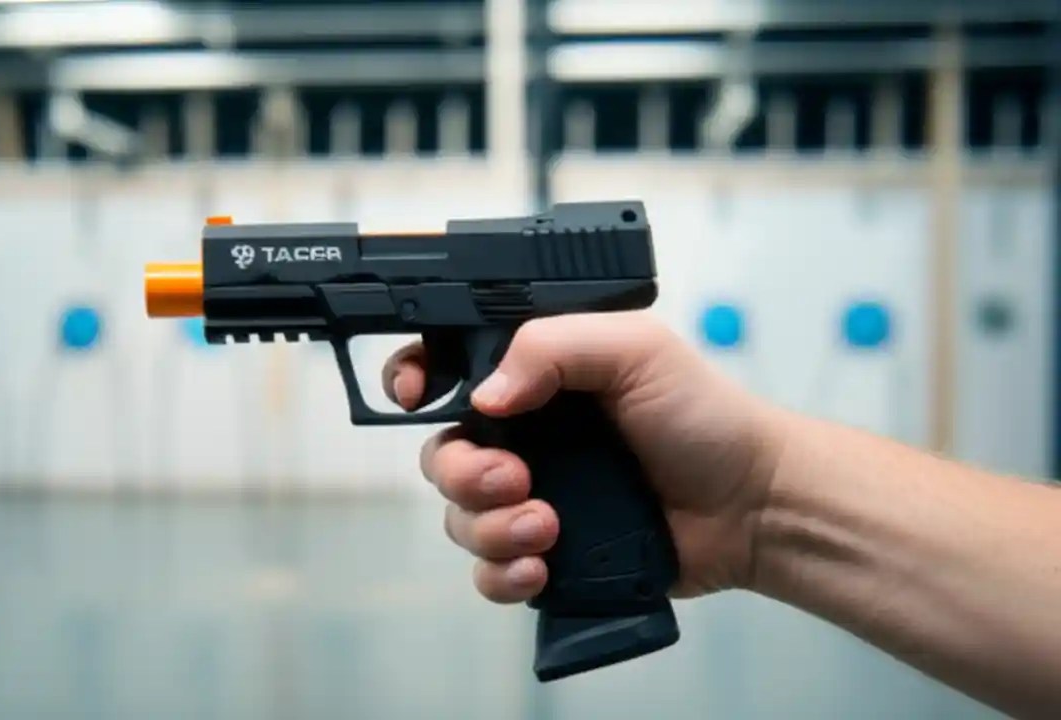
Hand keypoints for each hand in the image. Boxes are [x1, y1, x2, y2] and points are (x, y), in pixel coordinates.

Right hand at [383, 311, 786, 603]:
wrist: (750, 504)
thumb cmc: (702, 416)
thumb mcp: (635, 349)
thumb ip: (553, 347)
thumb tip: (484, 395)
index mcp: (533, 379)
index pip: (445, 370)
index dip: (414, 381)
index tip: (418, 396)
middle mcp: (522, 438)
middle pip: (440, 455)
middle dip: (462, 473)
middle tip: (518, 478)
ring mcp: (531, 499)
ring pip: (459, 519)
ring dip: (490, 528)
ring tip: (548, 528)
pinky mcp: (546, 556)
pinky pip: (488, 573)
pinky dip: (502, 574)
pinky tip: (541, 566)